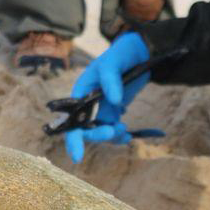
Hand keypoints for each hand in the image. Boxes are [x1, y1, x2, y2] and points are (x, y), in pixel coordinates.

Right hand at [65, 32, 149, 162]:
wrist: (138, 54)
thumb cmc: (121, 55)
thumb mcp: (114, 61)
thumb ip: (111, 79)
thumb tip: (115, 101)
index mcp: (80, 92)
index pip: (71, 119)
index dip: (72, 139)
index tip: (78, 156)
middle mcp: (87, 104)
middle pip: (84, 130)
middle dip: (97, 135)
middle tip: (113, 130)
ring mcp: (100, 110)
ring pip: (99, 133)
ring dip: (110, 137)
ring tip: (125, 131)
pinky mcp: (113, 113)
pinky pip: (112, 131)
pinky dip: (119, 136)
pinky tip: (128, 135)